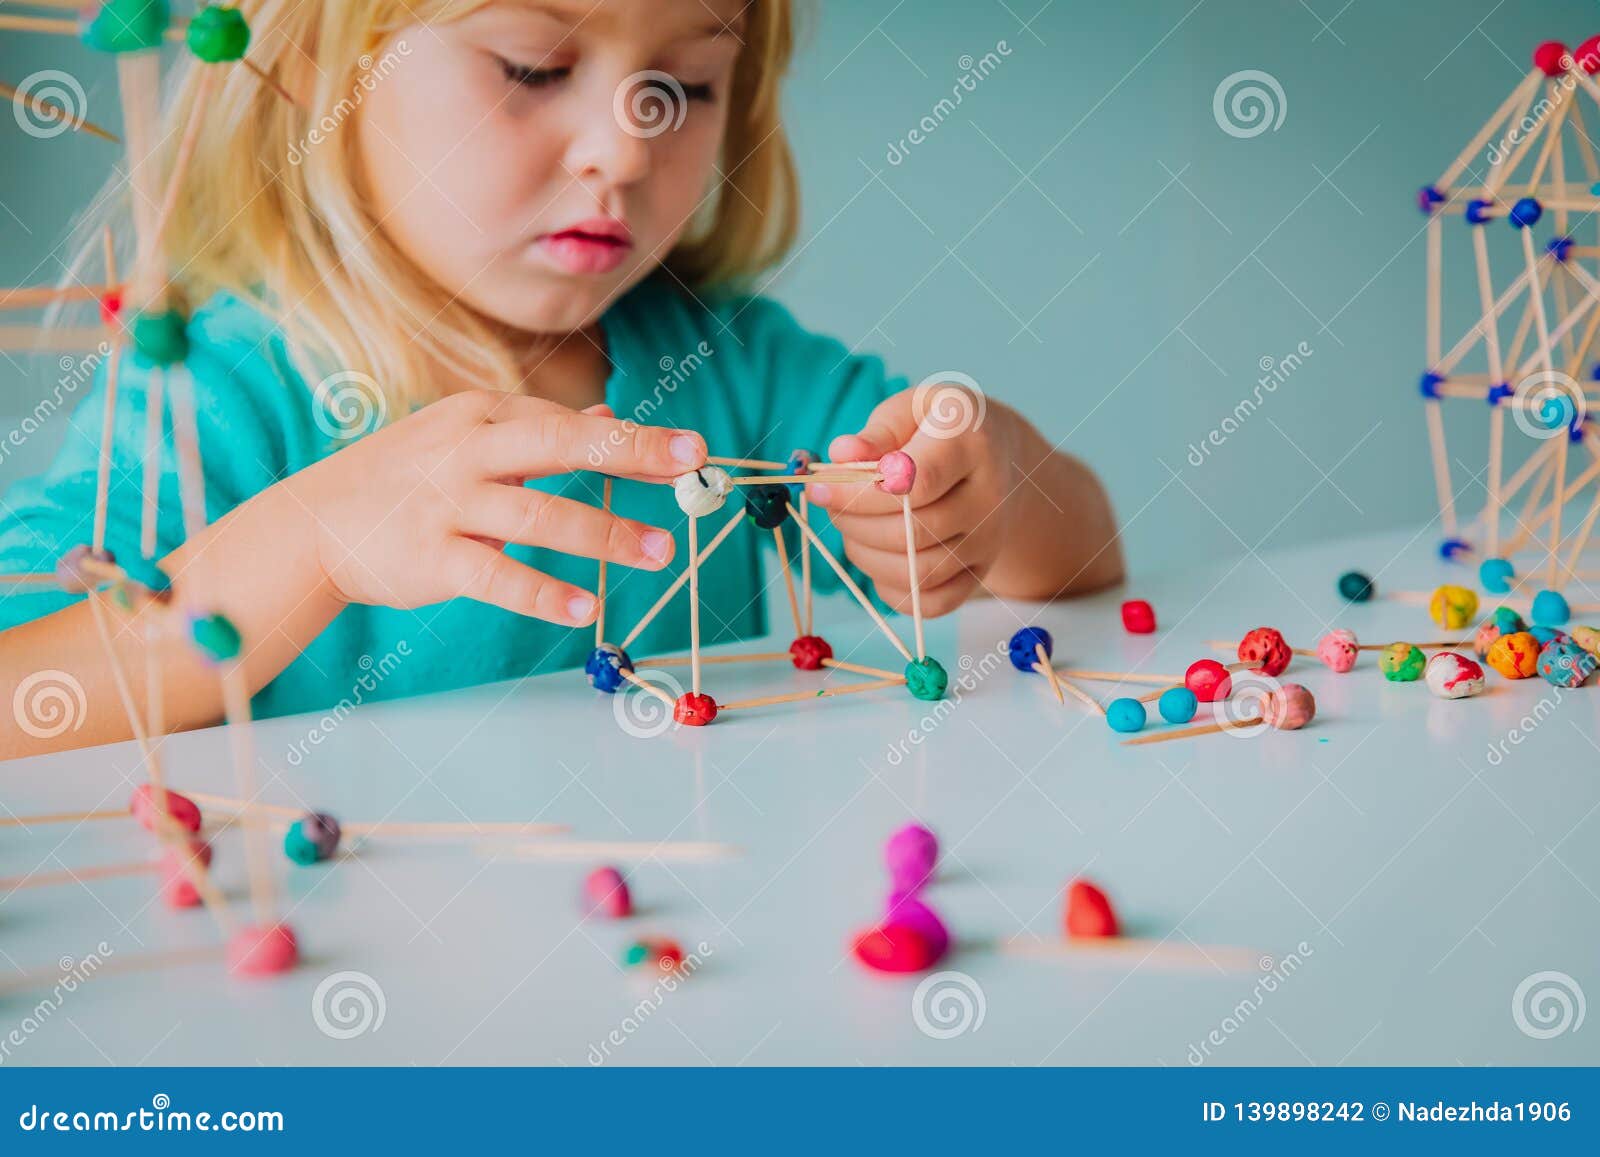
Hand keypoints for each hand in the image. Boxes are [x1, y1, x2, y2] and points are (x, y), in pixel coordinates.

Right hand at [285, 391, 704, 622]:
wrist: (311, 525)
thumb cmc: (403, 479)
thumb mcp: (465, 439)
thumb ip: (535, 432)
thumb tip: (606, 416)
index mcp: (481, 416)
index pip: (569, 425)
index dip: (633, 439)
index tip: (691, 452)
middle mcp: (467, 452)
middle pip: (561, 446)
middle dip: (631, 453)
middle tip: (691, 467)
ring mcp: (447, 505)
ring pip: (539, 516)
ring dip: (605, 535)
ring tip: (659, 553)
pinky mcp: (431, 558)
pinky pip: (497, 576)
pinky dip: (543, 592)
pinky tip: (584, 608)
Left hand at [806, 386, 1018, 616]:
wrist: (999, 458)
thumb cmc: (941, 428)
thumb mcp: (914, 407)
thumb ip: (879, 430)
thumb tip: (841, 455)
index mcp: (971, 444)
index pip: (916, 483)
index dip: (859, 493)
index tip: (818, 487)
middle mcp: (989, 498)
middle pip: (912, 533)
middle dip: (853, 522)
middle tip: (829, 503)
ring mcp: (988, 541)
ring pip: (918, 573)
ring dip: (866, 556)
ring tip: (851, 526)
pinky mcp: (979, 573)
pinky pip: (931, 604)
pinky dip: (892, 589)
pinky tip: (876, 556)